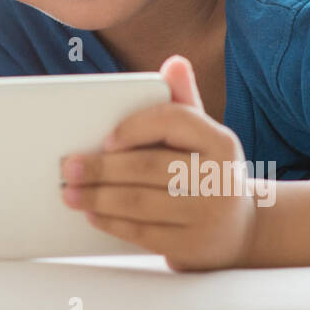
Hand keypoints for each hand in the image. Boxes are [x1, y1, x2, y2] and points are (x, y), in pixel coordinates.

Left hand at [61, 56, 258, 270]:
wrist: (242, 229)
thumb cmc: (207, 171)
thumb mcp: (203, 136)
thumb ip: (183, 101)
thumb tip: (174, 62)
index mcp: (221, 142)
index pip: (174, 121)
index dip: (136, 127)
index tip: (106, 138)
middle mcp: (219, 178)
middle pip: (149, 166)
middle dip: (102, 167)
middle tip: (68, 167)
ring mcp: (208, 216)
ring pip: (140, 203)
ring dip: (98, 197)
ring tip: (70, 193)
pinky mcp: (192, 247)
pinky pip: (142, 233)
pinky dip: (111, 222)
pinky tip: (91, 213)